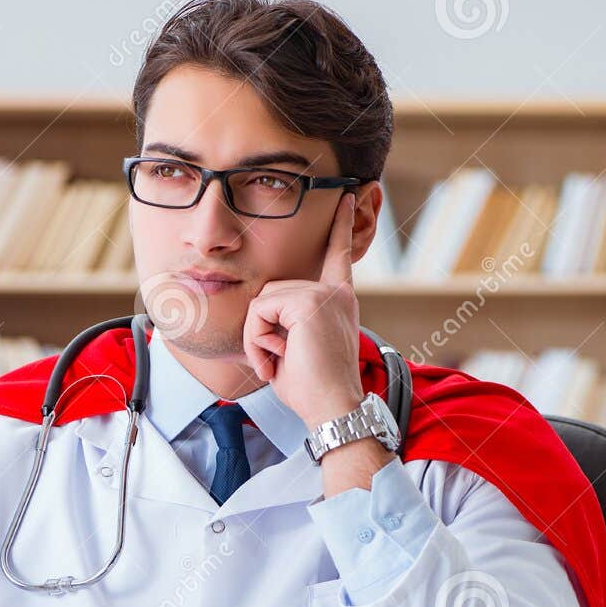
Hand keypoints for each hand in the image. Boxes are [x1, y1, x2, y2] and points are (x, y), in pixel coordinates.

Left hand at [241, 192, 364, 426]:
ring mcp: (323, 295)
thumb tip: (260, 313)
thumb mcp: (296, 348)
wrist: (334, 408)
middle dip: (261, 328)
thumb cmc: (314, 390)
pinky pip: (260, 310)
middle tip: (275, 362)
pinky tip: (275, 358)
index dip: (342, 226)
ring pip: (262, 301)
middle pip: (272, 290)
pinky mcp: (309, 303)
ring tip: (276, 362)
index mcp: (338, 300)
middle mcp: (334, 292)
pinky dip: (257, 339)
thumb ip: (285, 323)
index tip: (349, 198)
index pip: (338, 255)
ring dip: (257, 337)